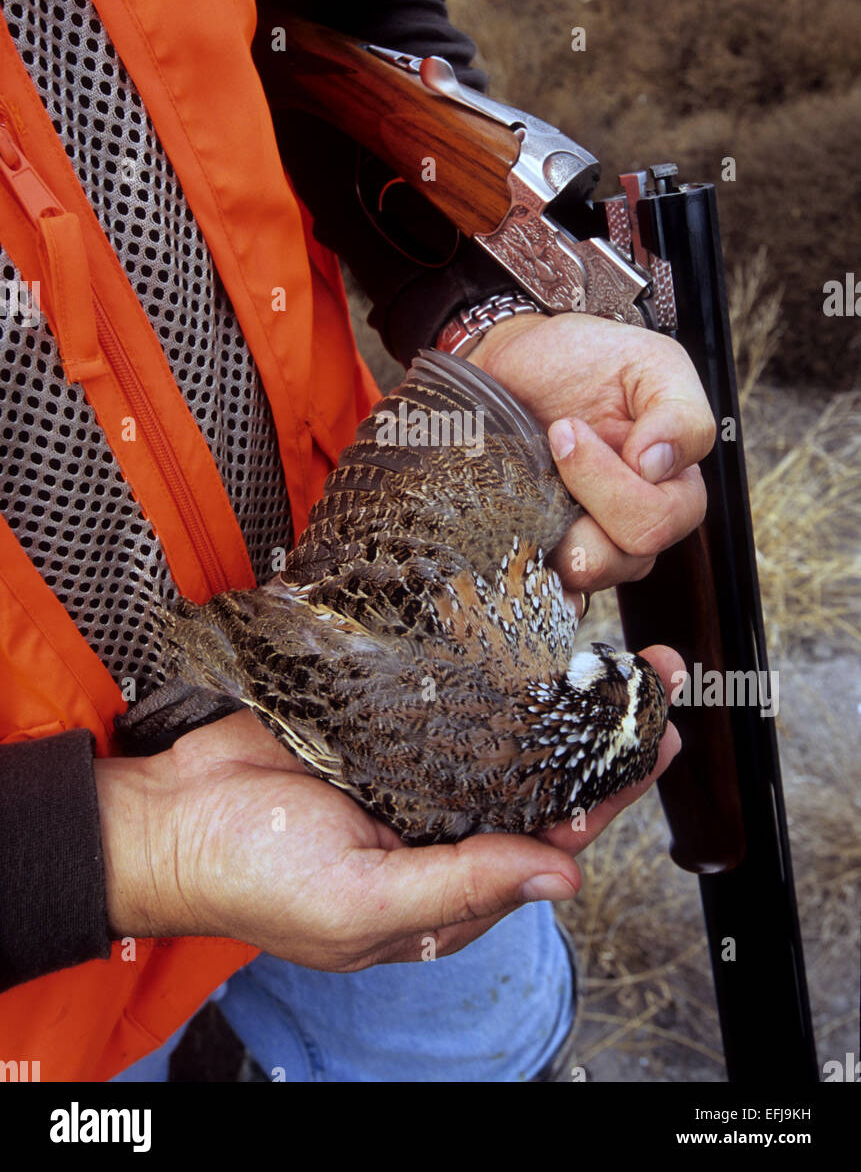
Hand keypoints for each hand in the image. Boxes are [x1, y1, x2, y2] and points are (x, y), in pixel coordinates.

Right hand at [96, 655, 679, 969]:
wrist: (166, 818)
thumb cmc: (253, 879)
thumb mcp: (362, 905)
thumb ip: (461, 889)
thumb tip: (562, 877)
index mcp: (449, 882)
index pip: (555, 835)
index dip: (612, 791)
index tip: (661, 739)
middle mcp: (442, 820)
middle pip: (543, 772)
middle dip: (603, 729)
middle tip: (655, 673)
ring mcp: (412, 763)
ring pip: (505, 726)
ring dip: (556, 688)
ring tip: (610, 641)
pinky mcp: (379, 715)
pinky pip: (446, 691)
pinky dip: (487, 666)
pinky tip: (524, 632)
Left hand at [469, 311, 715, 591]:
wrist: (509, 361)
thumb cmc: (582, 360)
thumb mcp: (648, 362)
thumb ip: (680, 413)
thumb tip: (657, 466)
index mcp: (673, 485)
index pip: (663, 520)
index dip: (614, 484)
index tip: (569, 427)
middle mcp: (636, 524)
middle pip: (630, 557)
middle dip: (583, 497)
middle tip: (551, 440)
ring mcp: (587, 544)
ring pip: (586, 577)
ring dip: (551, 530)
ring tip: (529, 479)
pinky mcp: (542, 553)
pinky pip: (541, 587)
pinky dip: (523, 566)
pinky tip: (511, 531)